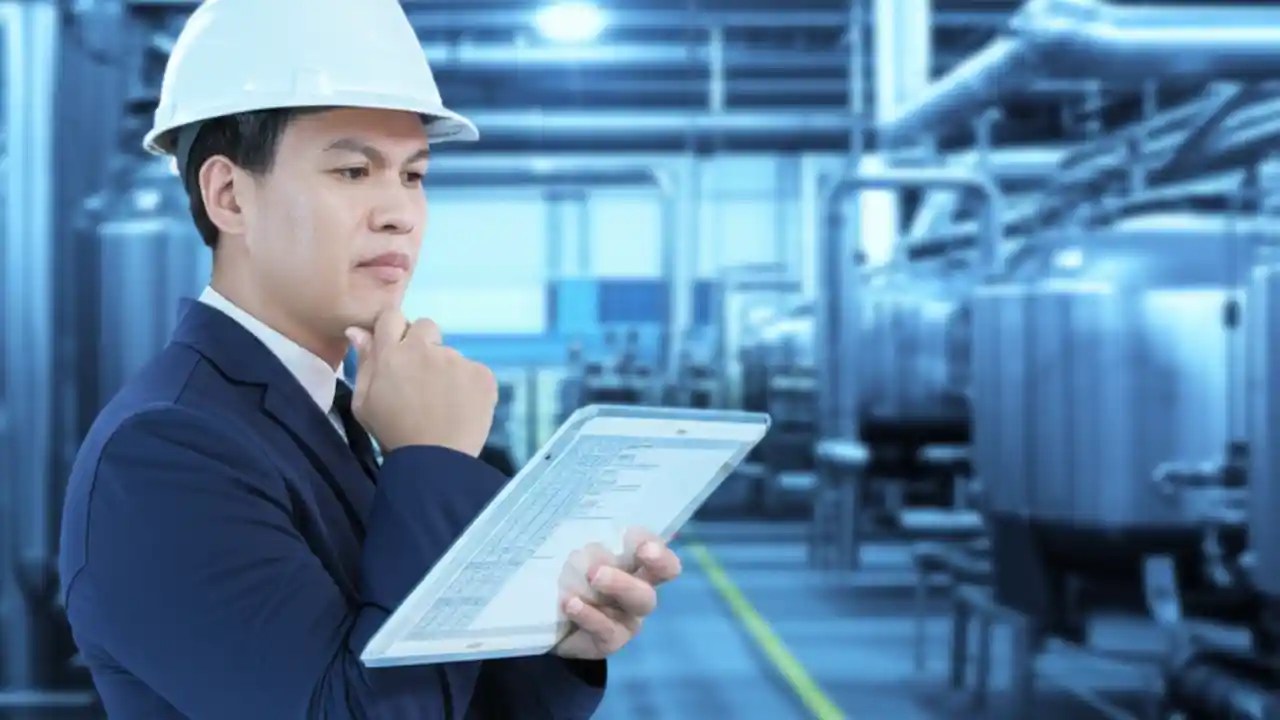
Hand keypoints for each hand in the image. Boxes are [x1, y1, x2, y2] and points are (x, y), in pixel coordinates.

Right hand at [345, 307, 497, 455]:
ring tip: (442, 403)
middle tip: (421, 378)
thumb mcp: (365, 403)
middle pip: (425, 327)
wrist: (435, 462)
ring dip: (445, 370)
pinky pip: (473, 371)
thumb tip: (358, 331)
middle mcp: (425, 349)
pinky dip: (468, 385)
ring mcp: (457, 360)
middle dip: (422, 344)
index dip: (394, 329)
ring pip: (450, 354)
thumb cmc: (393, 434)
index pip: (391, 316)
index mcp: (392, 354)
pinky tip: (461, 407)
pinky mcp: (482, 374)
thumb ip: (364, 363)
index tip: (397, 347)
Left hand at [552, 527, 683, 660]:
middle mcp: (639, 592)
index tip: (642, 542)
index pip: (661, 555)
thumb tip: (584, 522)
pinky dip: (589, 614)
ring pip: (639, 601)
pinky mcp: (611, 641)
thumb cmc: (568, 578)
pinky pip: (607, 629)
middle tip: (603, 565)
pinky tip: (571, 604)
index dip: (659, 550)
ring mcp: (629, 618)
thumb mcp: (577, 556)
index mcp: (636, 568)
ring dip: (618, 585)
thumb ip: (588, 543)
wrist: (548, 623)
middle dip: (646, 565)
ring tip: (593, 576)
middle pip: (657, 578)